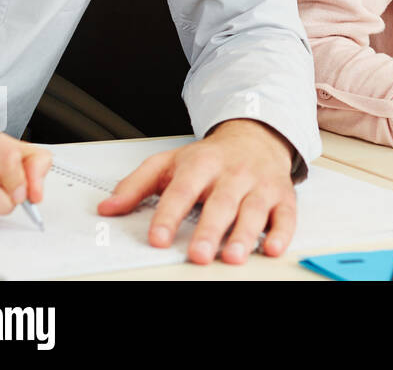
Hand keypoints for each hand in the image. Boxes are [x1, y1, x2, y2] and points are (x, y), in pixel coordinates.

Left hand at [98, 118, 296, 264]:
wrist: (257, 136)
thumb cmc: (211, 157)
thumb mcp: (170, 162)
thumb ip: (136, 185)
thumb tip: (107, 207)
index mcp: (201, 164)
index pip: (182, 190)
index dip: (169, 214)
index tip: (157, 237)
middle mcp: (232, 173)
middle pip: (220, 202)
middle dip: (210, 230)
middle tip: (199, 254)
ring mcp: (259, 184)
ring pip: (253, 210)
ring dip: (245, 234)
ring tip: (233, 256)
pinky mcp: (281, 195)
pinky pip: (285, 214)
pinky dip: (282, 232)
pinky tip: (273, 248)